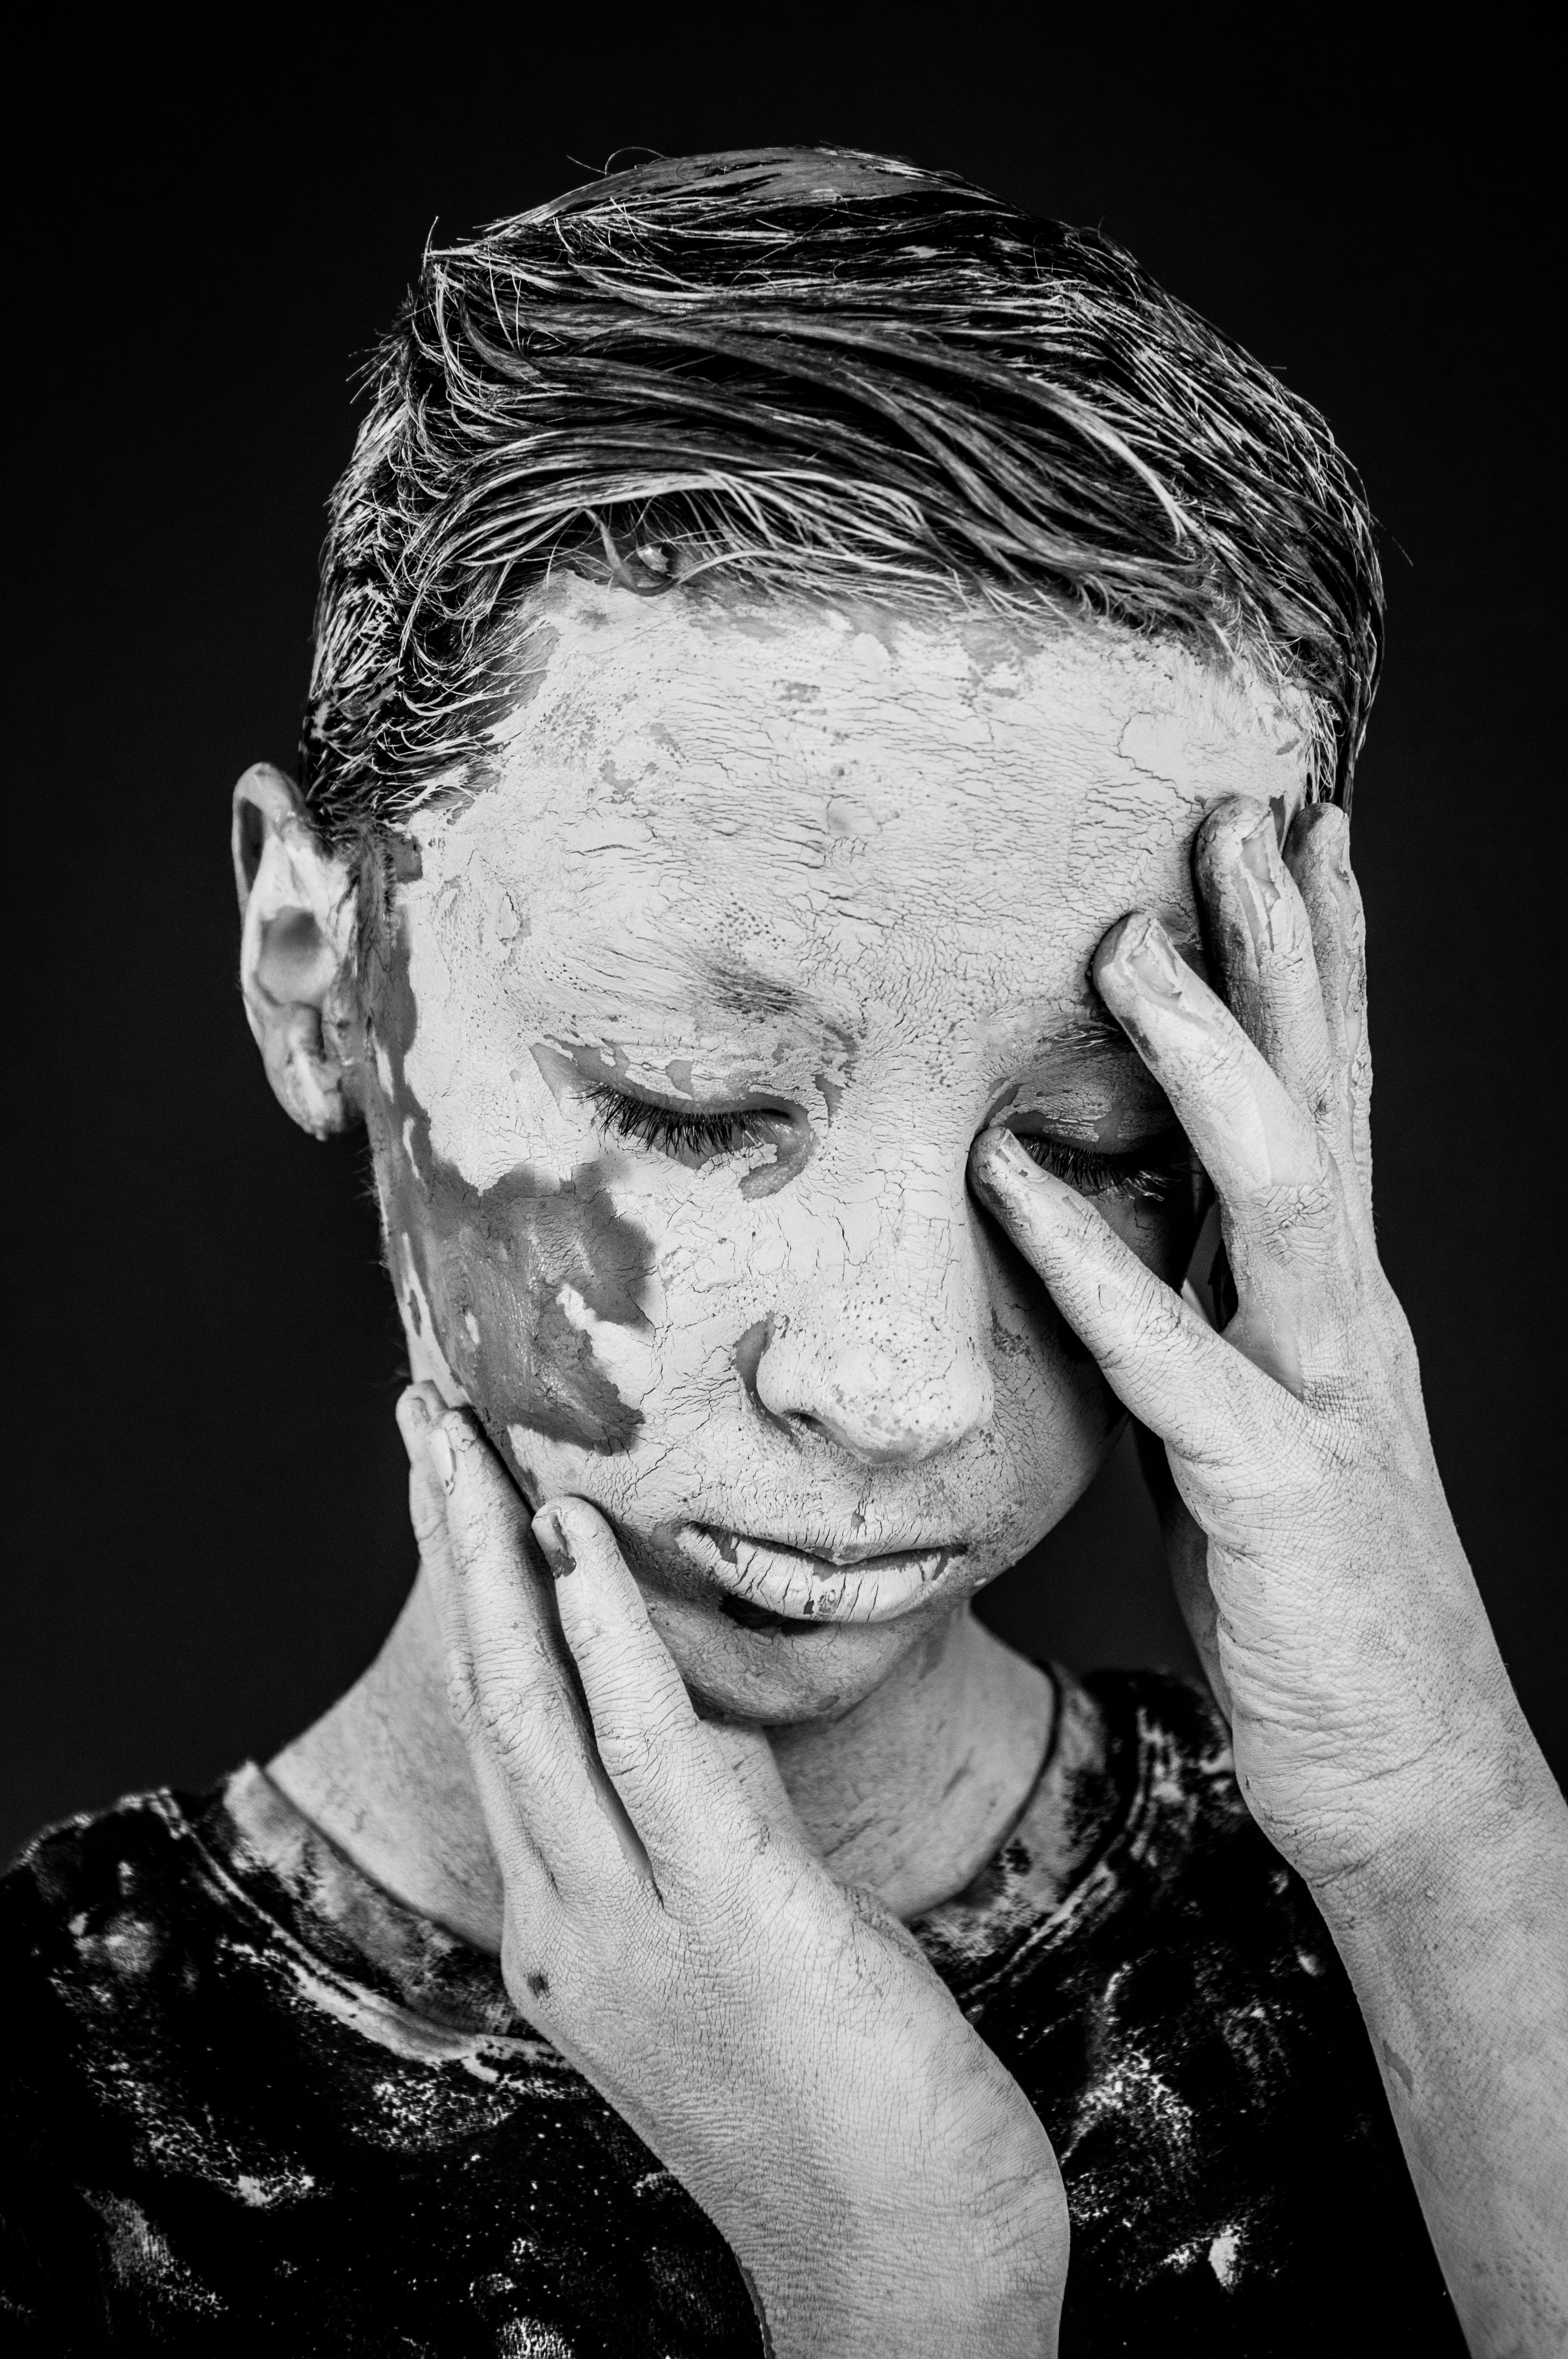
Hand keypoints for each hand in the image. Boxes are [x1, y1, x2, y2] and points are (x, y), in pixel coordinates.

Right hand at [397, 1387, 1067, 2358]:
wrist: (910, 2271)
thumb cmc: (854, 2108)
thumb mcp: (752, 1955)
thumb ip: (713, 1842)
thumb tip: (705, 1730)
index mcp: (568, 1934)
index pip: (506, 1732)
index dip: (473, 1603)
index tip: (456, 1492)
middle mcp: (568, 1925)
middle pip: (488, 1698)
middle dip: (446, 1551)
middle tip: (418, 1416)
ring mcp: (635, 1929)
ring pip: (535, 1706)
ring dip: (494, 1558)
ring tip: (465, 1438)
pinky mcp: (732, 1920)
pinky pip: (650, 1750)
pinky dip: (606, 1633)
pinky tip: (577, 1540)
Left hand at [971, 795, 1531, 1901]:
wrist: (1404, 1767)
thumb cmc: (1308, 1586)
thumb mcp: (1251, 1414)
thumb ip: (1203, 1310)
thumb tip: (1113, 1214)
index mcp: (1328, 1295)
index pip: (1328, 1091)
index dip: (1316, 959)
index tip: (1286, 833)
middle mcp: (1342, 1317)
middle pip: (1321, 1095)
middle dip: (1283, 949)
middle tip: (1233, 813)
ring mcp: (1319, 1396)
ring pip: (1274, 1190)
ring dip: (1204, 1061)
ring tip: (1127, 946)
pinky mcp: (1272, 1490)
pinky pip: (1171, 1355)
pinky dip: (1092, 1261)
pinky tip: (1013, 1180)